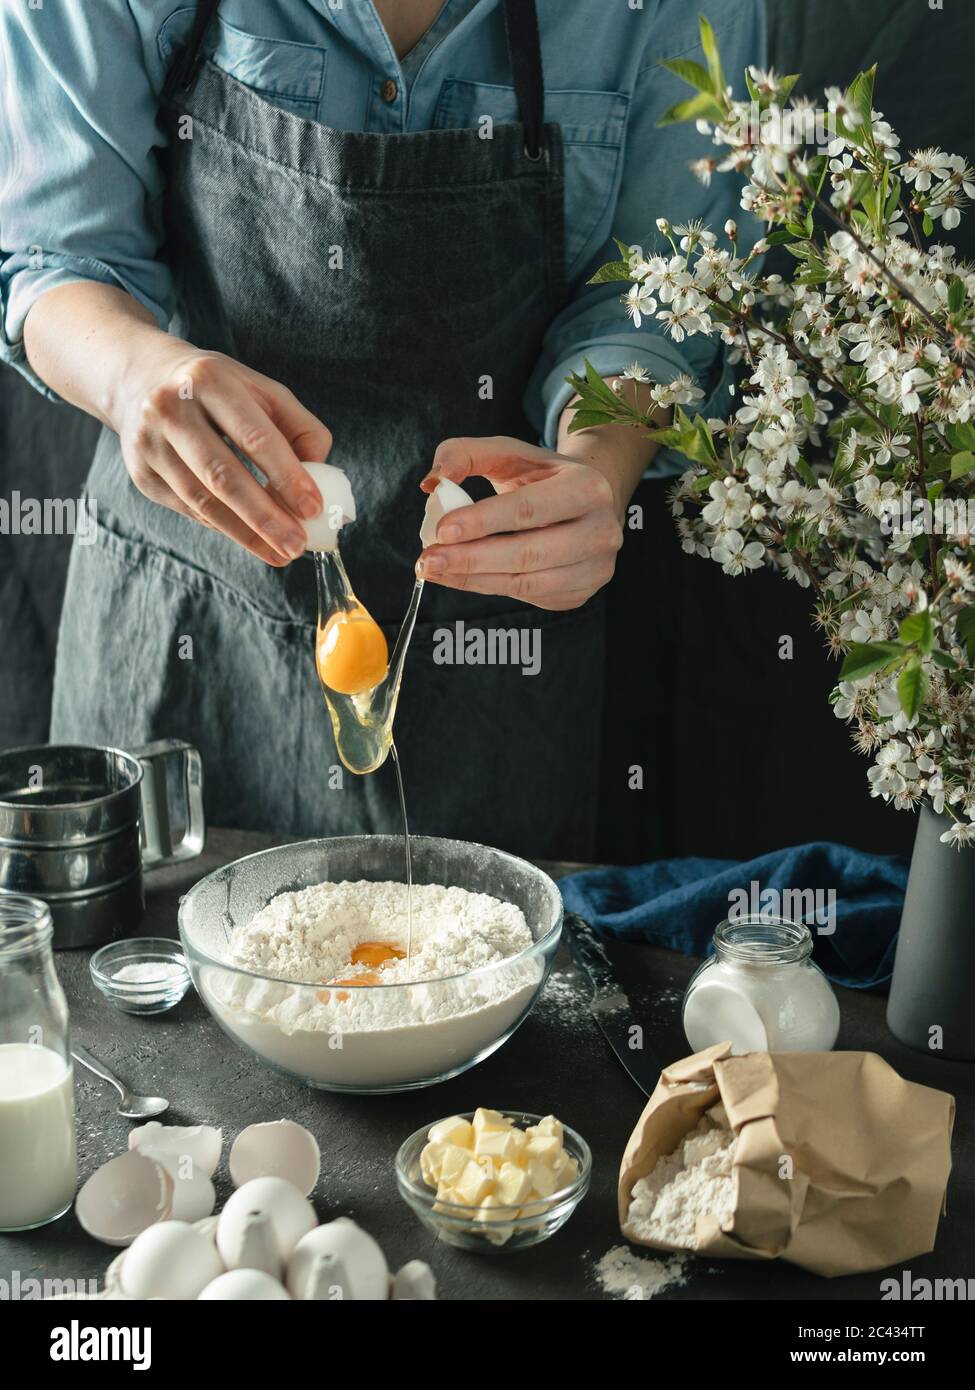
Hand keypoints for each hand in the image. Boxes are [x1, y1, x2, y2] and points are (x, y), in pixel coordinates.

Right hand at [114, 339, 330, 564]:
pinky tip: (252, 539)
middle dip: (265, 516)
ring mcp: (150, 443)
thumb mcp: (260, 390)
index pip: (254, 436)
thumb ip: (299, 428)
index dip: (286, 476)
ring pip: (202, 500)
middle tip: (296, 544)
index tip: (313, 508)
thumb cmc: (218, 389)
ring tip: (280, 552)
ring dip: (246, 533)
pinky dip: (224, 527)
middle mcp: (171, 409)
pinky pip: (189, 509)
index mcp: (210, 380)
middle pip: (222, 475)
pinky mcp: (142, 473)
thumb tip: (319, 475)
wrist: (140, 378)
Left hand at [417, 436, 622, 610]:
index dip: (483, 522)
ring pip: (527, 582)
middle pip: (528, 552)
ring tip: (436, 570)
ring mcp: (595, 568)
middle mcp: (601, 530)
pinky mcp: (580, 593)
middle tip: (428, 560)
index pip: (528, 509)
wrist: (585, 502)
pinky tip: (462, 577)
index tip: (441, 530)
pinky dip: (490, 588)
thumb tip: (432, 483)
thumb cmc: (541, 476)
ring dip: (474, 580)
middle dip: (471, 559)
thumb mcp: (509, 453)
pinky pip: (529, 596)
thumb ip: (466, 455)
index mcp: (587, 487)